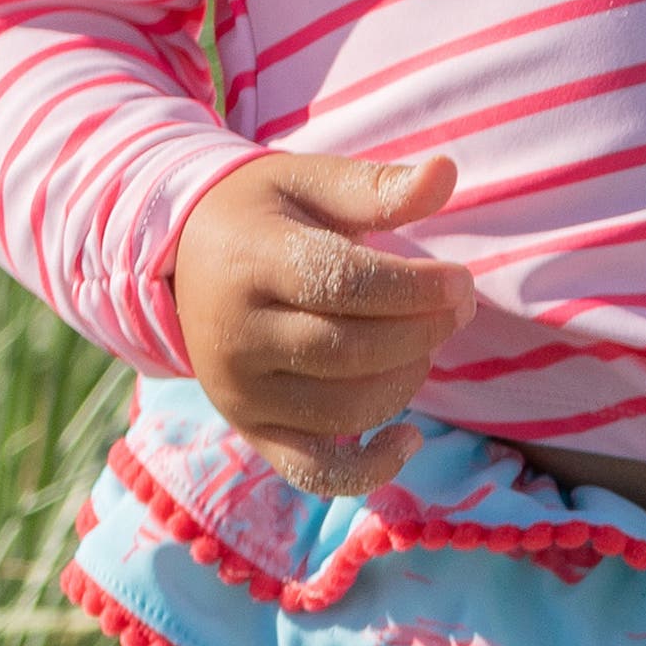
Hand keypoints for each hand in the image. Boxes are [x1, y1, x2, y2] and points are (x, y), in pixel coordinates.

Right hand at [171, 149, 474, 497]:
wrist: (184, 257)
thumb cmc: (264, 212)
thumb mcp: (310, 182)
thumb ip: (377, 187)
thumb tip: (447, 173)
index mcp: (251, 260)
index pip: (342, 283)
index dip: (413, 288)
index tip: (461, 281)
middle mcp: (236, 336)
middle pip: (348, 351)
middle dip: (420, 332)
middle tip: (460, 306)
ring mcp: (239, 392)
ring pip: (341, 410)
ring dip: (405, 381)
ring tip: (427, 342)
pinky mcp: (250, 430)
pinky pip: (313, 472)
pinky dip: (368, 470)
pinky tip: (409, 439)